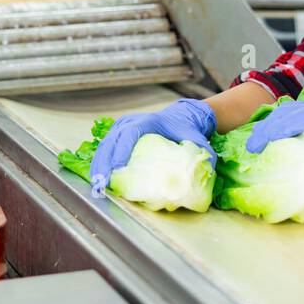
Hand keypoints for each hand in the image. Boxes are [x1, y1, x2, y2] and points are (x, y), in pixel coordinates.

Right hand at [90, 98, 216, 187]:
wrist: (182, 116)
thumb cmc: (187, 128)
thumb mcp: (198, 140)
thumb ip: (204, 154)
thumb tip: (205, 174)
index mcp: (148, 121)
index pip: (129, 134)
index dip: (121, 151)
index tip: (117, 169)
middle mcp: (131, 122)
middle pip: (111, 142)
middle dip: (104, 163)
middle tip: (101, 184)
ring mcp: (122, 127)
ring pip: (105, 146)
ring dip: (99, 166)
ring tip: (97, 187)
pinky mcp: (118, 134)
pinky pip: (106, 149)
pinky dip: (101, 164)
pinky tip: (99, 180)